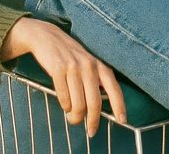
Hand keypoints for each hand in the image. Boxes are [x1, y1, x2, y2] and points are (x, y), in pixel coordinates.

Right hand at [1, 17, 125, 136]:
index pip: (114, 88)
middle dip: (93, 121)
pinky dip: (64, 106)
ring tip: (73, 118)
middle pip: (94, 102)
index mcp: (99, 66)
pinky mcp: (58, 69)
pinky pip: (64, 97)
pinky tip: (64, 105)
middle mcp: (88, 66)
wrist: (47, 37)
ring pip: (78, 104)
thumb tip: (98, 109)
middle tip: (91, 131)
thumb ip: (95, 81)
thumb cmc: (69, 55)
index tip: (122, 120)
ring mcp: (73, 68)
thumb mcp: (87, 63)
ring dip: (75, 116)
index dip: (119, 105)